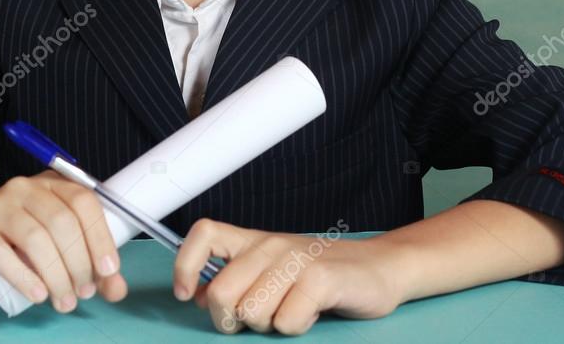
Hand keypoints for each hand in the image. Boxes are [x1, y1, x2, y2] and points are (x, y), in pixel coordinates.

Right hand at [0, 171, 127, 312]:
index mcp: (52, 185)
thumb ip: (87, 265)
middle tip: (84, 292)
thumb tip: (117, 289)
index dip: (100, 236)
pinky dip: (24, 276)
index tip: (109, 270)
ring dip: (56, 275)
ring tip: (64, 300)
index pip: (85, 202)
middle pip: (63, 222)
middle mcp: (26, 188)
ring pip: (36, 238)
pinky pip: (1, 253)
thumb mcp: (52, 247)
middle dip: (79, 262)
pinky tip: (37, 295)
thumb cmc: (11, 242)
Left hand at [171, 219, 403, 334]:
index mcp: (253, 242)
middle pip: (220, 293)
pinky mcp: (320, 279)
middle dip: (232, 320)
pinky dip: (296, 328)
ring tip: (291, 310)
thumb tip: (196, 295)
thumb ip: (236, 280)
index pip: (204, 234)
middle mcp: (270, 245)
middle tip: (260, 317)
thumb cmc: (321, 276)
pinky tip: (311, 313)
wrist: (378, 268)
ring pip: (251, 312)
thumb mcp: (272, 273)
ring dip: (269, 325)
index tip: (186, 294)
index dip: (185, 264)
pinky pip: (287, 322)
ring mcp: (295, 260)